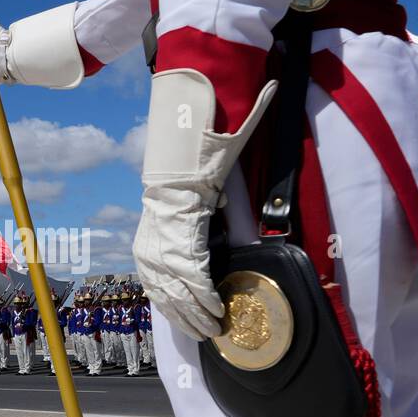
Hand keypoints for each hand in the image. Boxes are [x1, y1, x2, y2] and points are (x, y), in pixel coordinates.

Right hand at [133, 69, 277, 340]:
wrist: (170, 161)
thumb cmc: (201, 156)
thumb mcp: (226, 140)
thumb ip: (251, 119)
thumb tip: (273, 84)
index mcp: (179, 219)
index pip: (189, 267)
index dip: (204, 293)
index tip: (219, 309)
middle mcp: (158, 237)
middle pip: (175, 287)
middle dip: (197, 313)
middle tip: (217, 330)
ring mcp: (147, 248)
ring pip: (162, 292)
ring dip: (184, 316)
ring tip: (204, 332)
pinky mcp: (144, 254)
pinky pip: (153, 288)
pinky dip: (167, 306)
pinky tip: (183, 319)